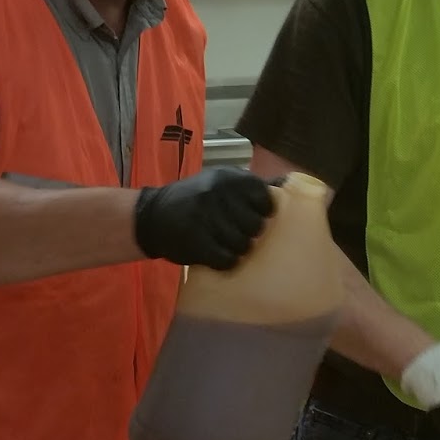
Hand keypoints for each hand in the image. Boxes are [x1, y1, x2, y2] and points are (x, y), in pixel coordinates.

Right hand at [134, 166, 273, 269]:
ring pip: (243, 245)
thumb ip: (250, 186)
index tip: (251, 215)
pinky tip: (216, 255)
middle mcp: (218, 194)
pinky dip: (225, 262)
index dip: (261, 211)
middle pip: (256, 226)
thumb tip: (289, 182)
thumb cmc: (195, 200)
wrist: (151, 216)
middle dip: (248, 233)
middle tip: (234, 232)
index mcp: (228, 178)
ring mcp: (205, 217)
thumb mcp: (219, 182)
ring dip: (236, 249)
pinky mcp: (195, 241)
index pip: (265, 198)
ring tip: (223, 243)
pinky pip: (227, 260)